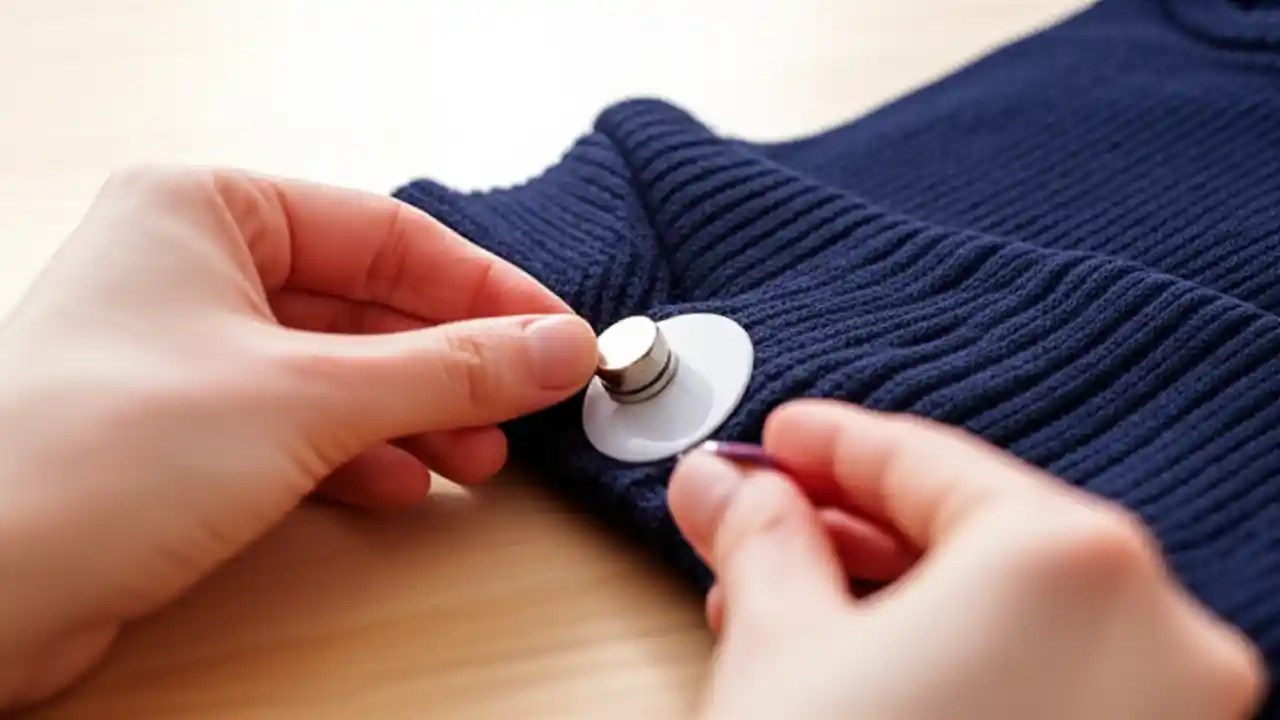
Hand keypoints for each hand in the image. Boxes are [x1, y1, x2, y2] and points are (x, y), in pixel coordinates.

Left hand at [0, 167, 597, 705]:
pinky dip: (362, 453)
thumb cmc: (90, 457)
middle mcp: (190, 271)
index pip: (386, 233)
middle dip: (451, 364)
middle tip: (523, 403)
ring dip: (416, 414)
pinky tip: (402, 484)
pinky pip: (301, 424)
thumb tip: (552, 345)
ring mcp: (184, 353)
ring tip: (477, 457)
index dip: (483, 288)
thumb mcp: (306, 396)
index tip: (554, 335)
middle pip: (367, 304)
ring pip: (339, 369)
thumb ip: (445, 369)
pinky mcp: (181, 433)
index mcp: (205, 211)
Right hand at [670, 400, 1264, 718]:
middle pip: (975, 534)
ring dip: (893, 594)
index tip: (779, 440)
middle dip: (850, 525)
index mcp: (1072, 563)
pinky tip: (863, 662)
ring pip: (1011, 611)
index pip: (927, 461)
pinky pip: (1044, 677)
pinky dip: (955, 658)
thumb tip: (728, 487)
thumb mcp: (778, 647)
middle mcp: (1157, 633)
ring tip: (787, 596)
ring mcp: (1169, 719)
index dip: (830, 443)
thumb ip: (759, 536)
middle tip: (763, 515)